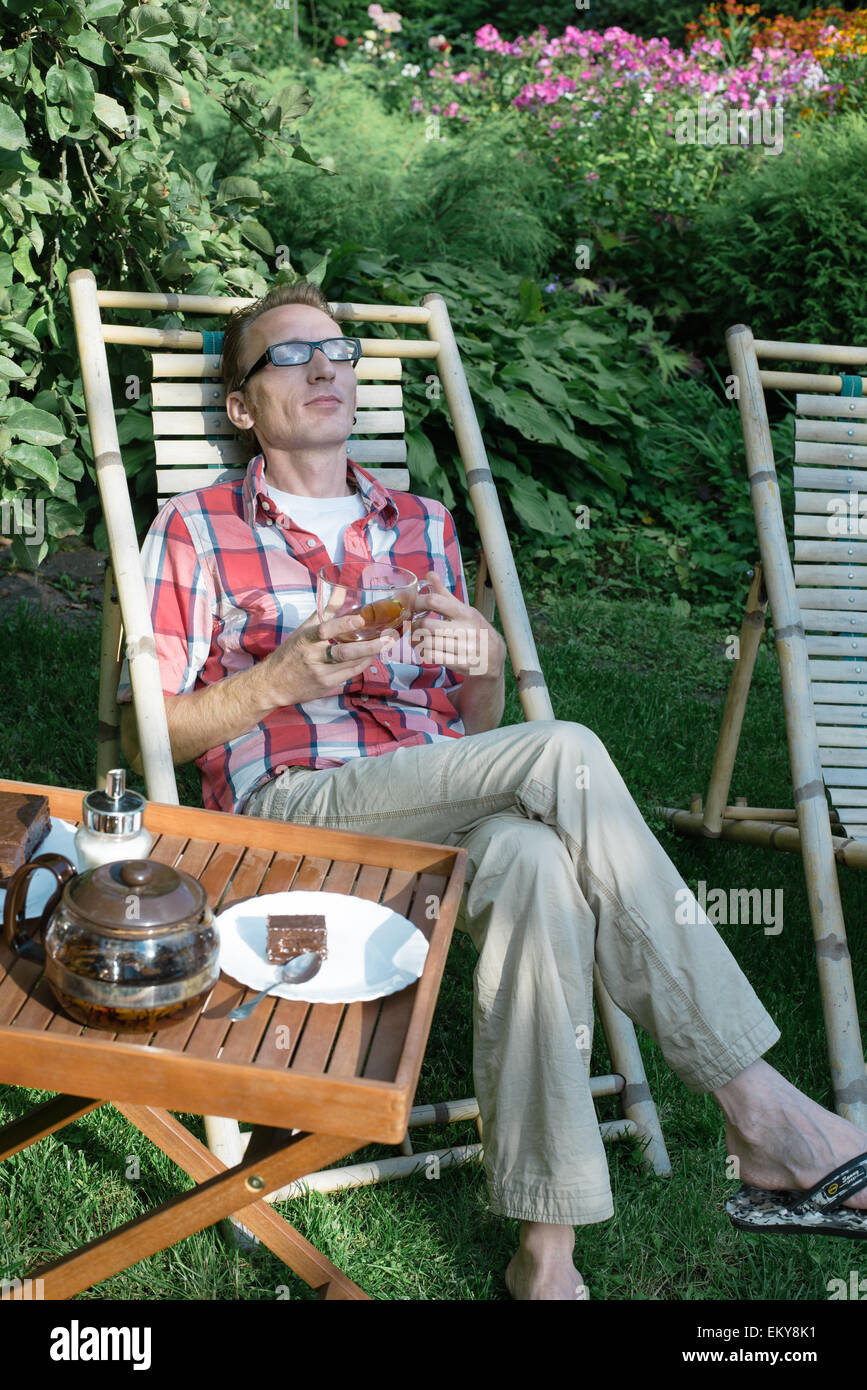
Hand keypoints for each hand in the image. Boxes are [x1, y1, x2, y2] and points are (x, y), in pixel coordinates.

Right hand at [260, 608, 400, 706]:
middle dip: (370, 646)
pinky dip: (362, 665)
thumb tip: (340, 589)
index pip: (325, 629)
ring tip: (385, 644)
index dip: (343, 624)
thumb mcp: (305, 629)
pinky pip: (349, 674)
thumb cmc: (292, 652)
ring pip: (351, 664)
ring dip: (370, 654)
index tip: (361, 619)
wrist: (273, 684)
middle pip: (345, 652)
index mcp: (306, 639)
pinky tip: (371, 657)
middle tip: (388, 638)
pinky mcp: (326, 685)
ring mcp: (320, 673)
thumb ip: (325, 611)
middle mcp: (313, 656)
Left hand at [404, 571, 505, 678]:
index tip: (412, 607)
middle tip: (411, 627)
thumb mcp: (464, 610)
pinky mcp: (462, 664)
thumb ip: (445, 594)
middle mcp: (466, 629)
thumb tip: (430, 575)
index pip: (436, 601)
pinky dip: (424, 653)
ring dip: (417, 641)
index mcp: (465, 612)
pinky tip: (425, 650)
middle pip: (427, 624)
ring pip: (428, 642)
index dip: (418, 602)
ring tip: (415, 640)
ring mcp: (465, 648)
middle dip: (414, 626)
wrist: (494, 657)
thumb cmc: (475, 630)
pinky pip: (434, 657)